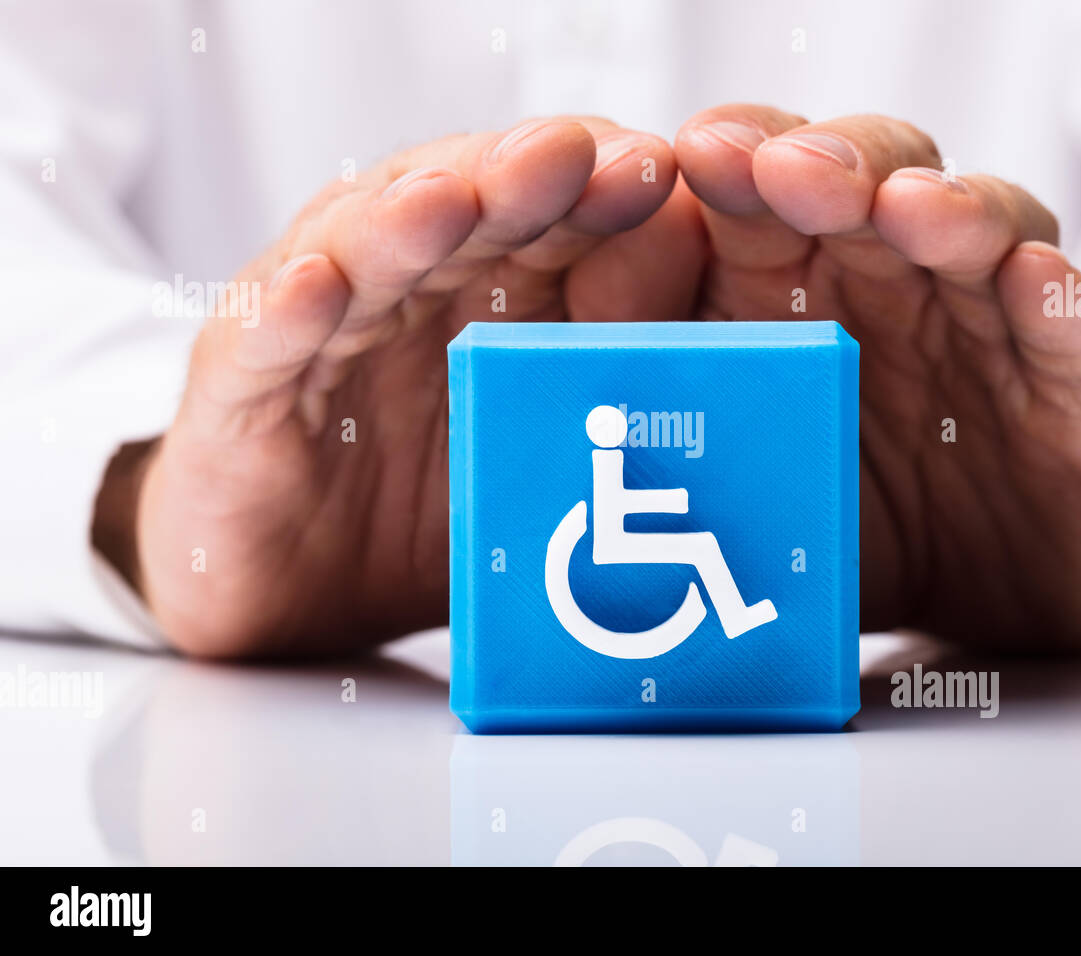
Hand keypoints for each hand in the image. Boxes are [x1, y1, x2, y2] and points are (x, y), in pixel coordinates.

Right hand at [94, 117, 703, 656]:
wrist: (288, 583)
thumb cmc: (428, 512)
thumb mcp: (540, 462)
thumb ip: (608, 401)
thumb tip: (727, 349)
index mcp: (499, 301)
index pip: (557, 219)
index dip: (603, 195)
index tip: (660, 175)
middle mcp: (416, 297)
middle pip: (469, 214)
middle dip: (521, 181)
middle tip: (575, 156)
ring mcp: (326, 336)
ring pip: (365, 254)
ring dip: (408, 219)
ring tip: (453, 199)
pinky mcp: (242, 393)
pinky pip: (260, 344)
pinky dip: (285, 314)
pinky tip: (313, 287)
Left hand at [673, 104, 1080, 648]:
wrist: (1006, 571)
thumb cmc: (861, 515)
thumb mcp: (756, 477)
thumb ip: (682, 429)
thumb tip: (554, 399)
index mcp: (798, 294)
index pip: (759, 201)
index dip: (733, 169)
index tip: (694, 156)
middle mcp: (892, 282)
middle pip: (863, 185)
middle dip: (824, 168)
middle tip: (786, 171)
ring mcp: (988, 320)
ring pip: (973, 228)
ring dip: (942, 210)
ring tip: (909, 210)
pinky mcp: (1077, 378)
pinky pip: (1073, 326)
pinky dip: (1056, 302)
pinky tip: (1032, 281)